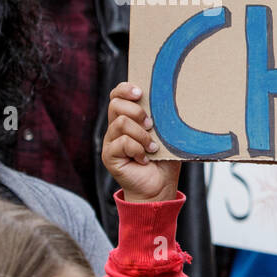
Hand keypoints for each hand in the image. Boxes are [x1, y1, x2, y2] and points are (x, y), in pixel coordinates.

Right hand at [102, 83, 179, 202]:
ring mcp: (111, 142)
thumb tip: (167, 101)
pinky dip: (138, 150)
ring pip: (121, 123)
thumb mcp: (167, 135)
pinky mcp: (109, 156)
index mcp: (127, 119)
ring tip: (152, 147)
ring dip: (142, 135)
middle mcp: (115, 128)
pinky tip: (145, 159)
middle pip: (115, 105)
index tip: (140, 92)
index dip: (125, 89)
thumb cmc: (164, 161)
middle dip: (137, 112)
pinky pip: (123, 143)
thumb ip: (161, 119)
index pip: (117, 95)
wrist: (160, 186)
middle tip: (151, 126)